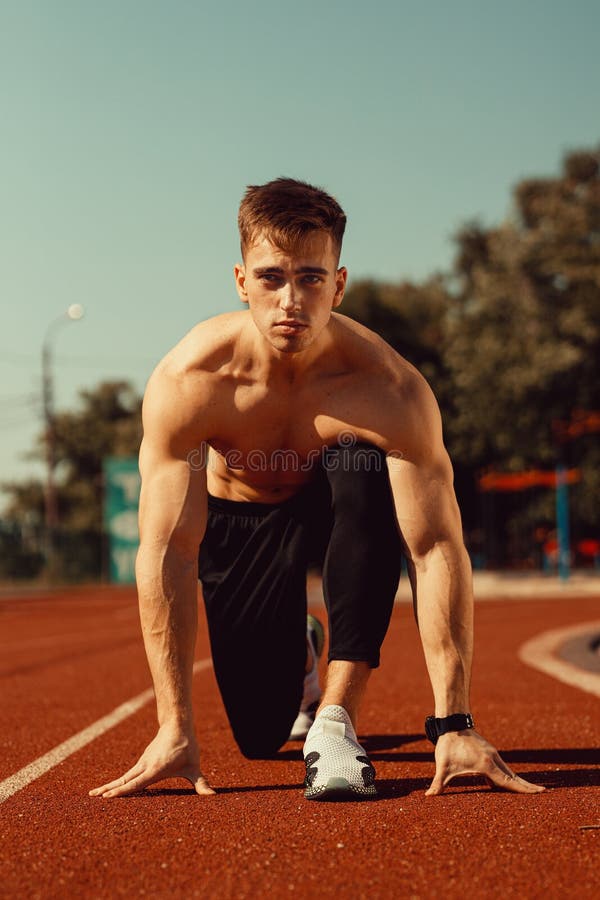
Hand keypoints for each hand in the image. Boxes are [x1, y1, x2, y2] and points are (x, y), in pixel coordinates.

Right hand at [89, 724, 214, 798]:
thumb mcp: (194, 766)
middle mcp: (145, 766)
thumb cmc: (186, 746)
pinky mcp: (143, 761)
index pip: (137, 783)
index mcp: (156, 769)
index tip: (107, 797)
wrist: (177, 724)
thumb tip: (212, 796)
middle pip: (124, 780)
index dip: (123, 791)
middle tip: (92, 796)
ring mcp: (142, 763)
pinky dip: (118, 782)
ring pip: (124, 777)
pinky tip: (112, 788)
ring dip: (110, 785)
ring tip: (94, 794)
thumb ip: (201, 783)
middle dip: (108, 789)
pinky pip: (128, 774)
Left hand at [425, 729, 544, 795]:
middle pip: (513, 776)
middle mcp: (494, 759)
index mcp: (486, 765)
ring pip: (508, 771)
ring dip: (518, 781)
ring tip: (531, 790)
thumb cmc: (448, 745)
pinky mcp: (488, 752)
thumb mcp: (443, 766)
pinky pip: (501, 767)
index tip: (540, 793)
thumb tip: (428, 796)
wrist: (452, 723)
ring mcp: (492, 754)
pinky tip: (506, 784)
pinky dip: (508, 776)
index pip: (508, 782)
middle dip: (527, 786)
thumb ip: (438, 783)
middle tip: (544, 793)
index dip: (523, 789)